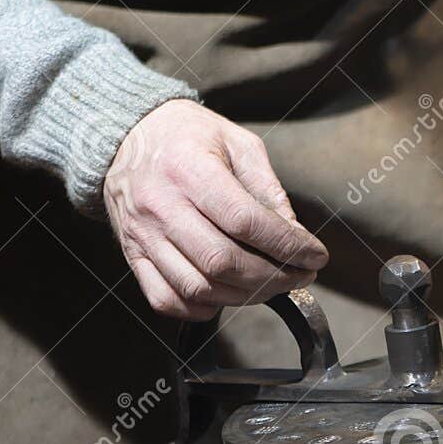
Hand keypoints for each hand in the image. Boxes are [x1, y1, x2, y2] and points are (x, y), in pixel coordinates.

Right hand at [103, 100, 328, 319]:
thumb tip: (294, 235)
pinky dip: (202, 308)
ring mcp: (142, 235)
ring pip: (198, 287)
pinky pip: (166, 299)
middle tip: (300, 275)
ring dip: (244, 296)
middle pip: (223, 261)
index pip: (246, 221)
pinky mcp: (132, 255)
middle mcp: (161, 205)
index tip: (315, 256)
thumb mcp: (237, 143)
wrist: (127, 135)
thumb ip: (268, 189)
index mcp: (189, 169)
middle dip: (274, 277)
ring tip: (271, 285)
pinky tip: (227, 293)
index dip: (288, 246)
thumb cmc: (187, 136)